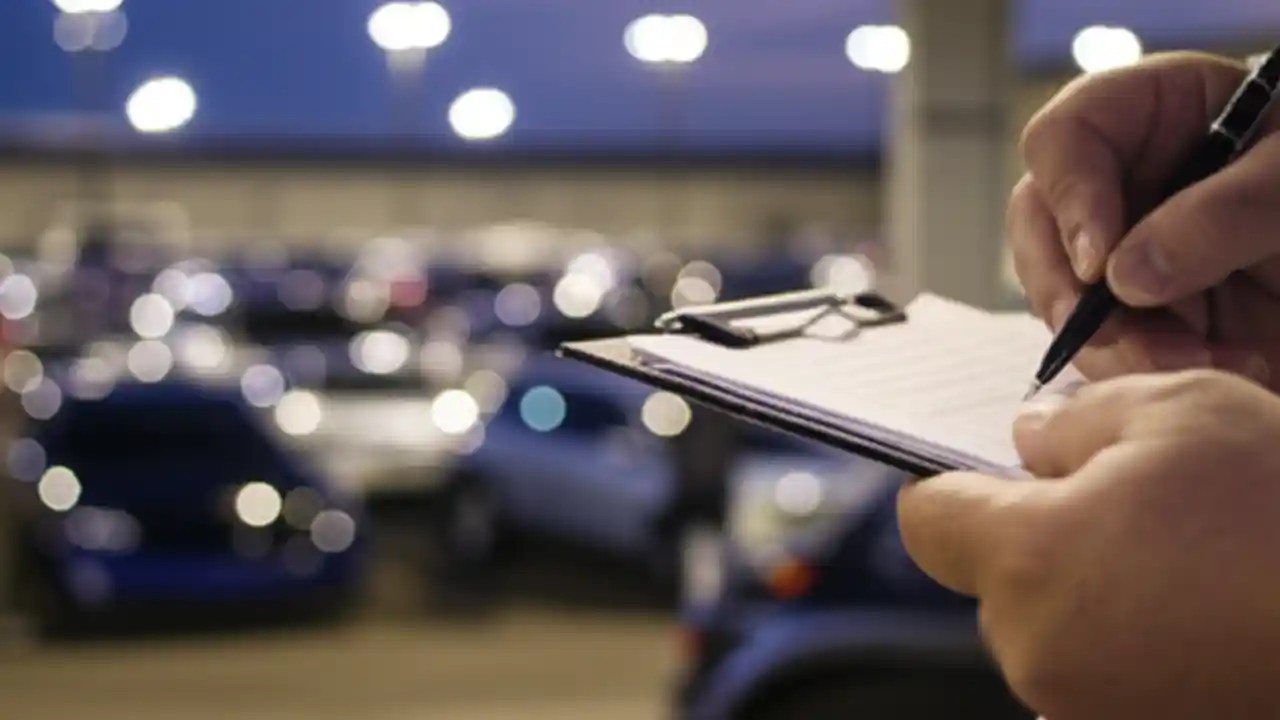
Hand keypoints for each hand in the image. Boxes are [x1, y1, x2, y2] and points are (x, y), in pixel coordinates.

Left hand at [898, 370, 1279, 718]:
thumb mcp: (1183, 410)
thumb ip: (1075, 419)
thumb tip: (1029, 438)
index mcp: (1026, 557)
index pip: (927, 519)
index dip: (959, 487)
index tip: (1006, 475)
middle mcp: (1037, 650)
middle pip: (991, 581)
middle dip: (1041, 541)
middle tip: (1137, 511)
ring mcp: (1085, 710)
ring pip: (1051, 633)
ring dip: (1094, 597)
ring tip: (1192, 569)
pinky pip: (1102, 680)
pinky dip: (1135, 650)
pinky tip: (1204, 620)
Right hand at [1010, 52, 1279, 387]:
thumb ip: (1220, 216)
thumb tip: (1121, 279)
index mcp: (1144, 113)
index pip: (1061, 140)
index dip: (1068, 201)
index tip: (1097, 266)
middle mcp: (1114, 181)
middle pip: (1038, 232)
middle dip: (1071, 297)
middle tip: (1118, 339)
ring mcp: (1121, 249)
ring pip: (1064, 303)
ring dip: (1117, 347)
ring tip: (1202, 363)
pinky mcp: (1142, 311)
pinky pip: (1110, 349)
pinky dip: (1147, 372)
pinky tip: (1212, 372)